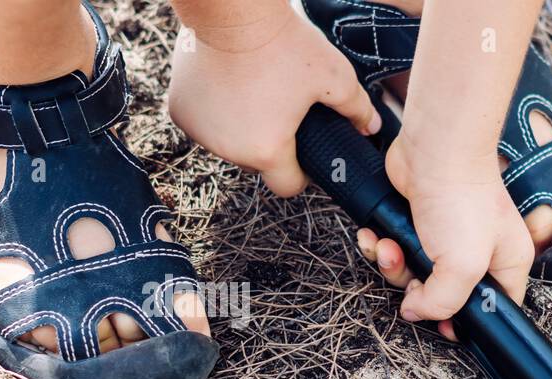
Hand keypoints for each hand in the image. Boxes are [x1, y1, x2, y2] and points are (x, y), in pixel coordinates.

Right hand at [168, 5, 380, 196]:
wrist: (230, 8)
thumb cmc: (283, 43)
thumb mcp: (334, 77)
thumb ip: (356, 109)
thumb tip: (372, 128)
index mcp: (267, 152)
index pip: (287, 187)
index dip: (300, 174)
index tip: (305, 154)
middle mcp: (229, 150)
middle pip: (257, 164)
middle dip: (271, 146)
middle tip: (283, 114)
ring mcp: (200, 131)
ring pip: (229, 143)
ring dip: (243, 129)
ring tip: (257, 95)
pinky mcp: (180, 110)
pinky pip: (205, 122)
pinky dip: (217, 112)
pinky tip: (232, 87)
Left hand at [362, 133, 533, 339]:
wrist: (435, 149)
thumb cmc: (462, 199)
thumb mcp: (463, 266)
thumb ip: (443, 302)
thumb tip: (417, 313)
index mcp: (506, 265)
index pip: (494, 309)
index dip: (469, 324)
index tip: (446, 329)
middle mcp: (479, 253)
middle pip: (446, 296)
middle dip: (419, 291)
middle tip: (412, 281)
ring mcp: (448, 238)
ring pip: (415, 274)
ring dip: (394, 267)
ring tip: (388, 249)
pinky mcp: (419, 223)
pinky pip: (396, 249)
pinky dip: (381, 247)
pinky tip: (376, 236)